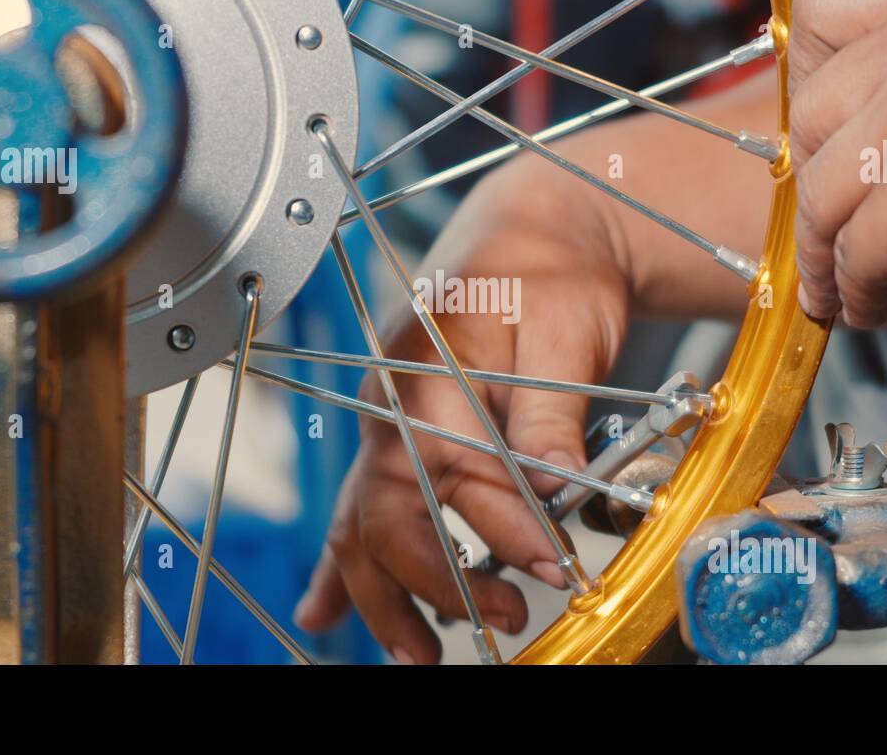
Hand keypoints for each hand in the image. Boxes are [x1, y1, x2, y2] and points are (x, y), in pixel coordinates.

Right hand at [293, 166, 629, 663]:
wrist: (532, 232)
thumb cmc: (548, 271)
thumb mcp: (562, 333)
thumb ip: (548, 417)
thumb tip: (557, 492)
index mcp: (424, 374)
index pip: (459, 476)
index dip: (512, 530)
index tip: (560, 567)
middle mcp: (388, 405)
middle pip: (385, 516)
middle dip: (436, 584)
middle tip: (503, 621)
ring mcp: (384, 423)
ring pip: (360, 525)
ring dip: (381, 596)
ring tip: (412, 655)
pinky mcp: (396, 436)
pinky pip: (358, 510)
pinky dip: (344, 566)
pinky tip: (324, 609)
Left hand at [790, 0, 886, 341]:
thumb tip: (865, 101)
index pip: (826, 10)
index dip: (807, 74)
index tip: (815, 130)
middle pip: (811, 113)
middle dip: (812, 180)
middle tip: (828, 225)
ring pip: (821, 194)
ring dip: (825, 252)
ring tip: (842, 286)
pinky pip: (851, 256)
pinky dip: (857, 291)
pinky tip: (875, 305)